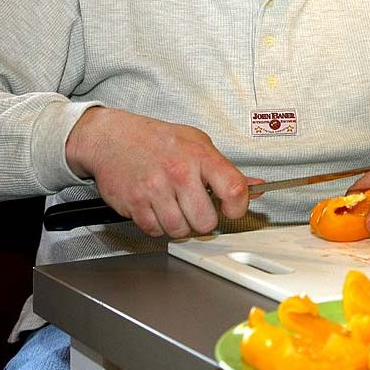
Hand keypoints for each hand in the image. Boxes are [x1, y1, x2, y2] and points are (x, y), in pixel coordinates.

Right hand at [65, 107, 252, 237]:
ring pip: (180, 231)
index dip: (238, 207)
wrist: (113, 137)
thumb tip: (256, 187)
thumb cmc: (157, 139)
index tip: (233, 208)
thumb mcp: (198, 143)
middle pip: (206, 221)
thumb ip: (227, 170)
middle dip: (203, 219)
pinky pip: (155, 231)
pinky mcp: (135, 204)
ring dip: (179, 224)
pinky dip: (157, 225)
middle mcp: (179, 173)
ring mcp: (156, 189)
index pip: (234, 190)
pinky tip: (156, 206)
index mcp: (200, 156)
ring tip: (174, 204)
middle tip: (195, 206)